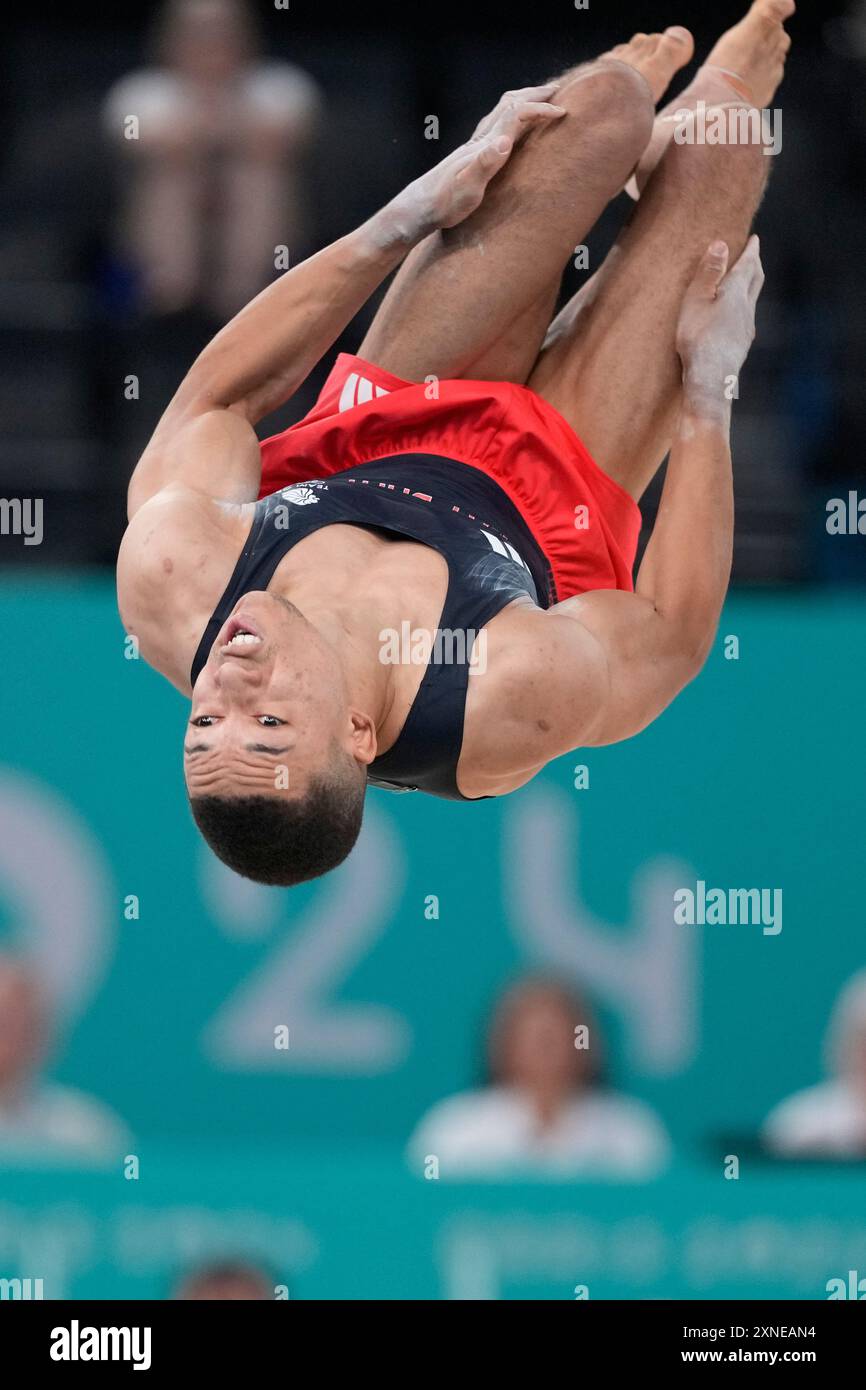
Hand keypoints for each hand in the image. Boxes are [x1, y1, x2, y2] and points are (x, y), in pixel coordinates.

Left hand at [388, 85, 564, 238]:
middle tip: (560, 91)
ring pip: (503, 110)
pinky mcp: (473, 152)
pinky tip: (516, 124)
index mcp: (485, 145)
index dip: (540, 110)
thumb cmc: (444, 204)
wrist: (420, 207)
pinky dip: (514, 114)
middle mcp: (481, 139)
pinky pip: (498, 123)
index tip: (563, 112)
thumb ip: (484, 164)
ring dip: (525, 100)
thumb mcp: (467, 189)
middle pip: (510, 103)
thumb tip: (504, 142)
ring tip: (543, 100)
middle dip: (536, 95)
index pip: (516, 114)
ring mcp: (476, 144)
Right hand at [676, 236, 764, 409]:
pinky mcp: (742, 343)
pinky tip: (739, 315)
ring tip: (745, 282)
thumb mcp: (696, 301)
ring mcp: (747, 327)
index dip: (751, 250)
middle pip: (756, 280)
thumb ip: (708, 272)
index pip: (747, 265)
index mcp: (735, 292)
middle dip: (755, 265)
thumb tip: (721, 244)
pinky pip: (747, 318)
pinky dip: (745, 306)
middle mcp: (746, 307)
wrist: (711, 378)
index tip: (755, 239)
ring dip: (751, 286)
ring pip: (753, 299)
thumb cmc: (699, 338)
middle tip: (753, 255)